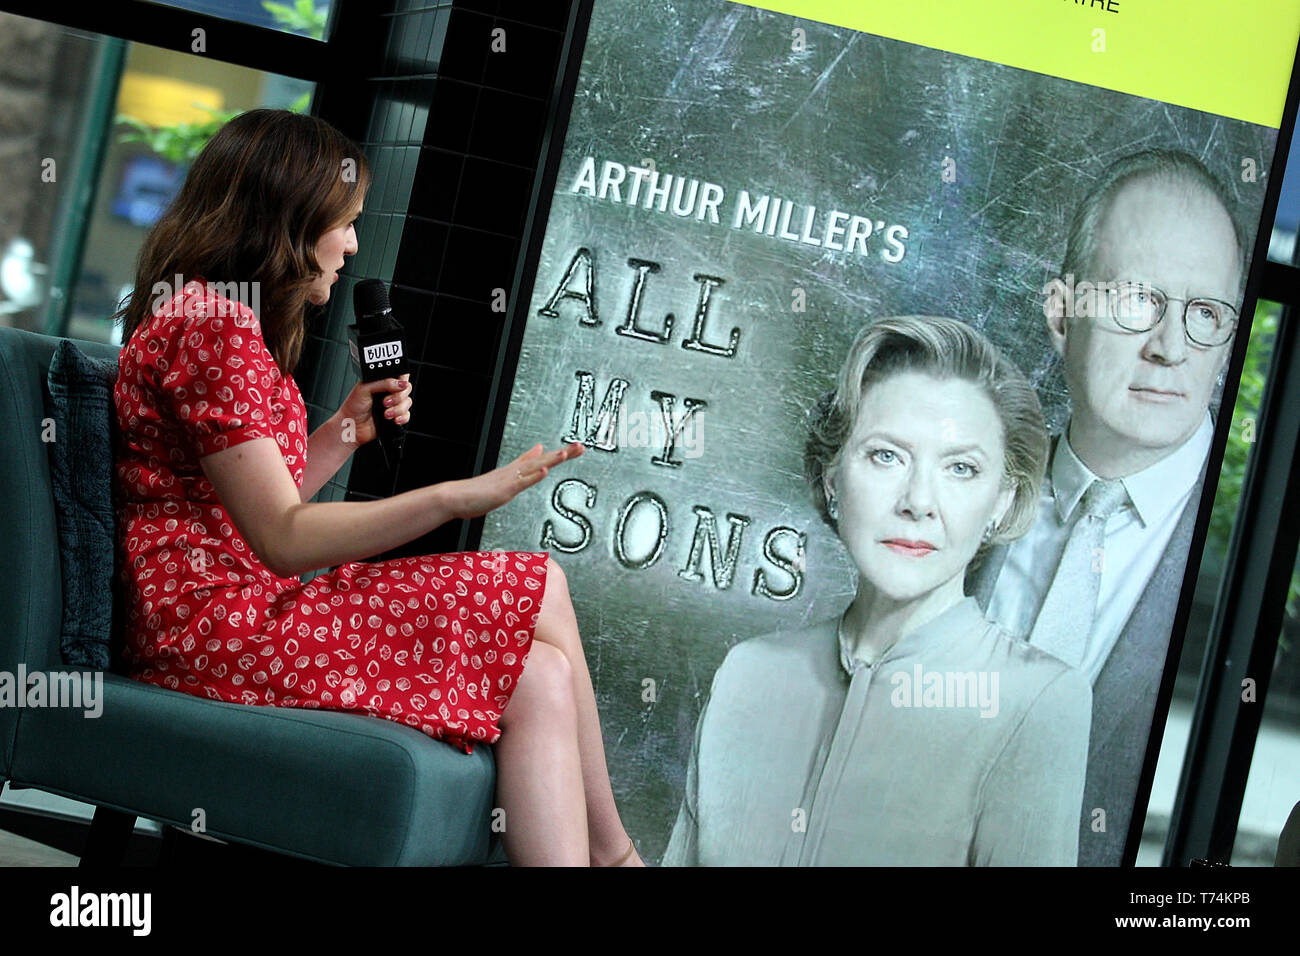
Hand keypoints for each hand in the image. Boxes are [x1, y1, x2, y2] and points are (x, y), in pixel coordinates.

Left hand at [337, 374, 411, 444]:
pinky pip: (407, 415)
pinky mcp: (396, 416)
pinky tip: (393, 419)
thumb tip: (401, 383)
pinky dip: (402, 417)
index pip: (399, 375)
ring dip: (398, 409)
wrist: (351, 427)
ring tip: (385, 414)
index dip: (402, 380)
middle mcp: (388, 392)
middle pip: (406, 389)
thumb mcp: (365, 388)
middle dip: (398, 397)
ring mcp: (393, 404)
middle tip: (385, 402)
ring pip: (408, 402)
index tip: (397, 386)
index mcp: (381, 381)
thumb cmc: (353, 407)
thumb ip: (384, 383)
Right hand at [441, 442, 584, 519]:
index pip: (540, 459)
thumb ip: (515, 470)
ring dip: (550, 460)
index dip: (558, 454)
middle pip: (543, 460)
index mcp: (514, 472)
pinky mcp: (504, 490)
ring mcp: (509, 480)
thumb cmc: (476, 493)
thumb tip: (525, 460)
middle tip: (581, 447)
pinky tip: (544, 471)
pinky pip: (521, 482)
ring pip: (534, 467)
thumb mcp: (501, 481)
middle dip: (563, 454)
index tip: (575, 447)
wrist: (454, 498)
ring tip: (566, 452)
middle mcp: (514, 472)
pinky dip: (533, 476)